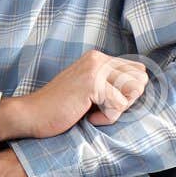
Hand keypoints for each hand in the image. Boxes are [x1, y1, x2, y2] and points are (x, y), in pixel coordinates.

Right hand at [10, 50, 149, 138]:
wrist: (32, 115)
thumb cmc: (60, 109)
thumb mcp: (90, 93)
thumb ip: (112, 85)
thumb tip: (143, 84)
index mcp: (98, 58)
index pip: (137, 71)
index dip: (128, 93)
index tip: (105, 103)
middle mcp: (98, 58)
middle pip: (140, 80)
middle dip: (126, 101)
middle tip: (100, 108)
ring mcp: (95, 68)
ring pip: (132, 93)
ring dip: (114, 110)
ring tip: (91, 111)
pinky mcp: (92, 83)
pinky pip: (118, 106)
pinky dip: (105, 118)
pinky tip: (86, 116)